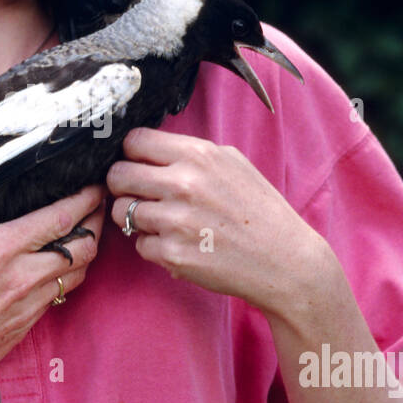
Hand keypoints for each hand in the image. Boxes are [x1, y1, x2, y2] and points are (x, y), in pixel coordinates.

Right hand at [0, 185, 105, 402]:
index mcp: (0, 248)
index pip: (62, 217)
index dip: (86, 198)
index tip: (96, 185)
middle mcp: (23, 277)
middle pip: (84, 246)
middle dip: (97, 222)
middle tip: (98, 205)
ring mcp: (27, 306)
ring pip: (77, 274)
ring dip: (87, 252)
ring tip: (85, 234)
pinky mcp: (23, 328)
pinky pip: (57, 297)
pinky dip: (66, 278)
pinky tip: (58, 270)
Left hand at [107, 128, 323, 317]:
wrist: (284, 260)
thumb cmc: (259, 211)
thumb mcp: (233, 164)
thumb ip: (190, 153)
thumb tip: (148, 150)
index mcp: (198, 155)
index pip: (134, 141)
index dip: (131, 154)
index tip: (138, 164)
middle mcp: (183, 184)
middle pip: (118, 175)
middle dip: (123, 186)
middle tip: (139, 195)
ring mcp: (175, 221)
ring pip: (121, 211)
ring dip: (136, 218)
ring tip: (164, 222)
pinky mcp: (172, 254)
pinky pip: (139, 244)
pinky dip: (153, 246)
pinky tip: (179, 244)